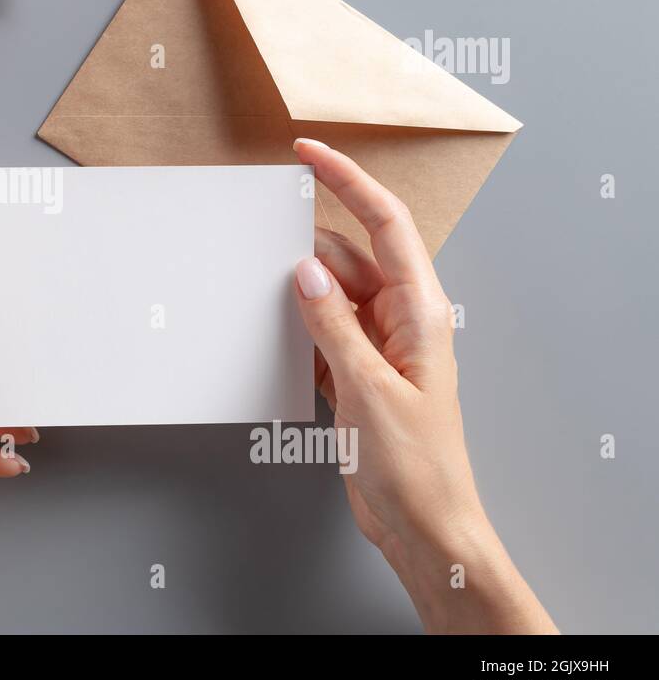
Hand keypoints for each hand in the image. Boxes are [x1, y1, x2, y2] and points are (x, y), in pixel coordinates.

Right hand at [291, 138, 554, 633]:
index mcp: (421, 312)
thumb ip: (335, 325)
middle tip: (258, 234)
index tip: (310, 153)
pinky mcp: (356, 373)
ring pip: (330, 294)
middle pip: (349, 256)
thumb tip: (305, 272)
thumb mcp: (369, 389)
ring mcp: (377, 346)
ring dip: (297, 292)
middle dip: (305, 243)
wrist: (423, 527)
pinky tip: (272, 335)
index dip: (348, 181)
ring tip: (255, 289)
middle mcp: (401, 320)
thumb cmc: (417, 466)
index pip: (385, 224)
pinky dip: (296, 328)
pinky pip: (321, 331)